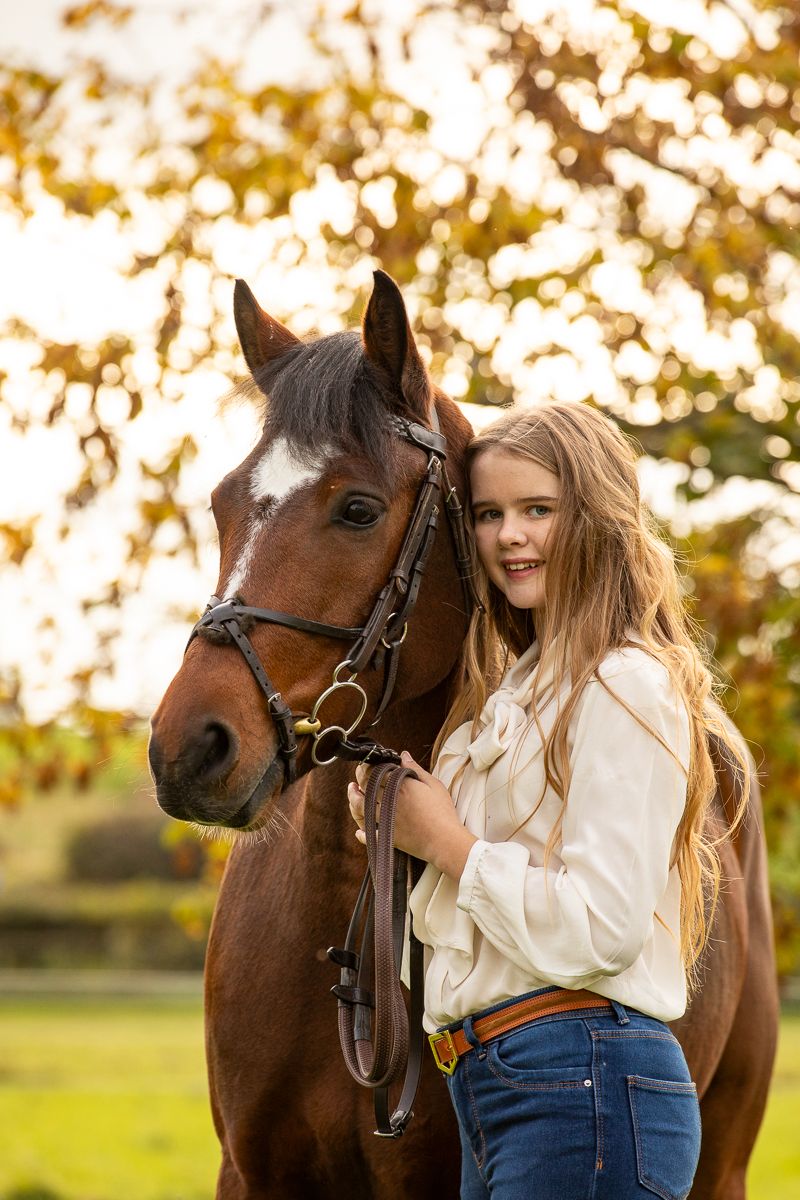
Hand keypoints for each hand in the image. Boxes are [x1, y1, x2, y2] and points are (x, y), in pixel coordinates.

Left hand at [347, 752, 476, 878]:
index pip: (377, 772)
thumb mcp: (433, 785)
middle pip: (366, 786)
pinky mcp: (386, 837)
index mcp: (400, 787)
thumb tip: (404, 755)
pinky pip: (368, 835)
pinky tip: (359, 831)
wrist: (444, 840)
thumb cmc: (442, 812)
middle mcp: (388, 801)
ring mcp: (384, 819)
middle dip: (359, 778)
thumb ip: (416, 768)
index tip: (367, 763)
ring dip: (353, 798)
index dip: (369, 766)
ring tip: (352, 792)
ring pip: (360, 807)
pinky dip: (362, 834)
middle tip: (358, 774)